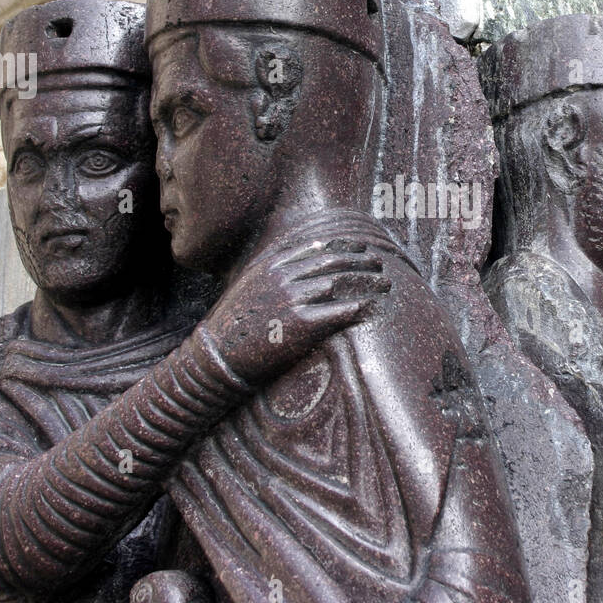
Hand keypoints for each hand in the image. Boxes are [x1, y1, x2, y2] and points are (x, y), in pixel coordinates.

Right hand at [205, 238, 392, 385]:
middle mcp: (283, 277)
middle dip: (361, 259)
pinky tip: (372, 308)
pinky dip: (358, 307)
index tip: (362, 246)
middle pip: (333, 260)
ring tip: (385, 284)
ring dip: (367, 281)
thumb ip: (273, 272)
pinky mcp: (300, 324)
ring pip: (340, 282)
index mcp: (271, 264)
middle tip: (380, 263)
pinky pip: (338, 311)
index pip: (317, 247)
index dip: (344, 245)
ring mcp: (292, 299)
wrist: (218, 356)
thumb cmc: (233, 326)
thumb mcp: (249, 286)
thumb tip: (300, 263)